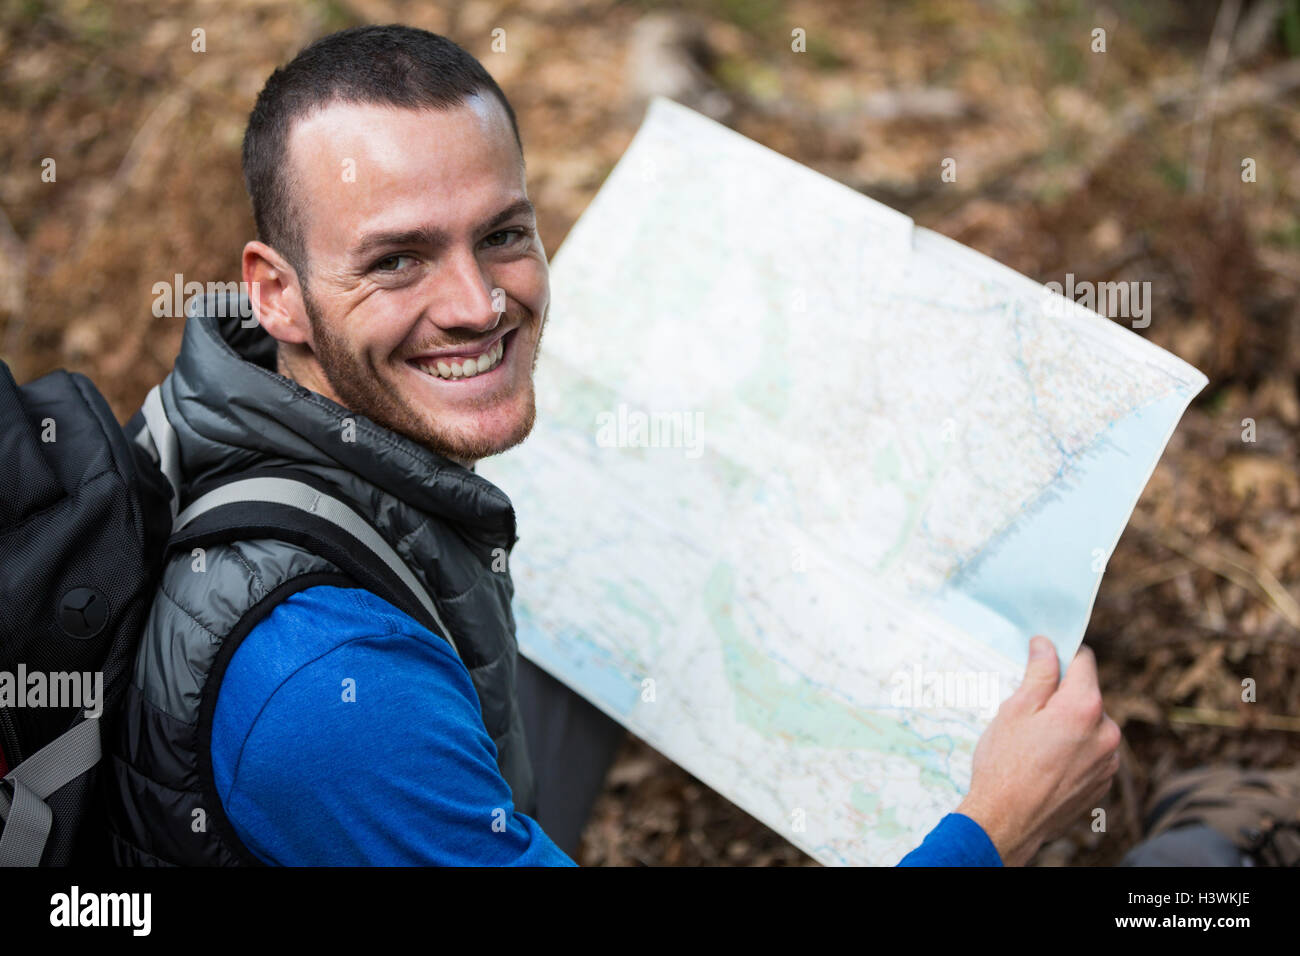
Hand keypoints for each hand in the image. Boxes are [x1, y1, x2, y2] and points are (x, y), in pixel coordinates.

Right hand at [955, 636, 1120, 865]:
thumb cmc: (1004, 764)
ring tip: (1037, 745)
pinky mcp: (1104, 782)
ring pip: (1091, 725)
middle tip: (1030, 715)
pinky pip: (1093, 752)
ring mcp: (1109, 760)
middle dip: (1062, 697)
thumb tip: (1046, 644)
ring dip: (1071, 725)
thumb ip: (1038, 673)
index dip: (1060, 657)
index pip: (1084, 660)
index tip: (1041, 664)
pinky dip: (1075, 751)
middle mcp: (1107, 731)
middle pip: (1088, 695)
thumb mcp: (1015, 710)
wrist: (1008, 821)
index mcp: (1084, 707)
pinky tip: (1047, 764)